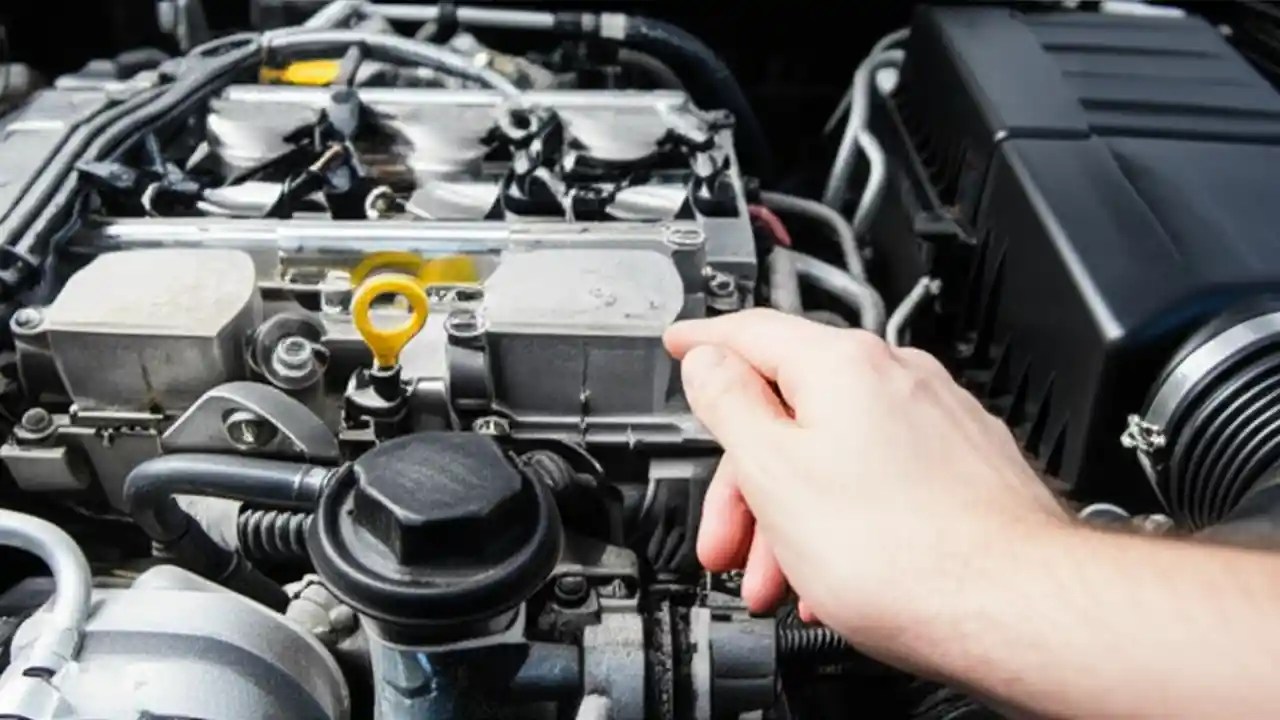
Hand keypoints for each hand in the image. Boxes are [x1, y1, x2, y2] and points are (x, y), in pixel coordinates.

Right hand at [665, 310, 1067, 659]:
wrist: (1015, 606)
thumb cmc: (904, 553)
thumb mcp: (774, 473)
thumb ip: (729, 404)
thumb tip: (709, 360)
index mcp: (842, 365)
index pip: (751, 332)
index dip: (703, 341)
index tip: (682, 344)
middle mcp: (896, 377)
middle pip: (791, 410)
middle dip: (747, 483)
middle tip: (725, 540)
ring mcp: (937, 420)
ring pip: (835, 454)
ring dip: (791, 517)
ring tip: (780, 580)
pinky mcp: (965, 464)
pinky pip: (880, 480)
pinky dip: (844, 520)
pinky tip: (835, 575)